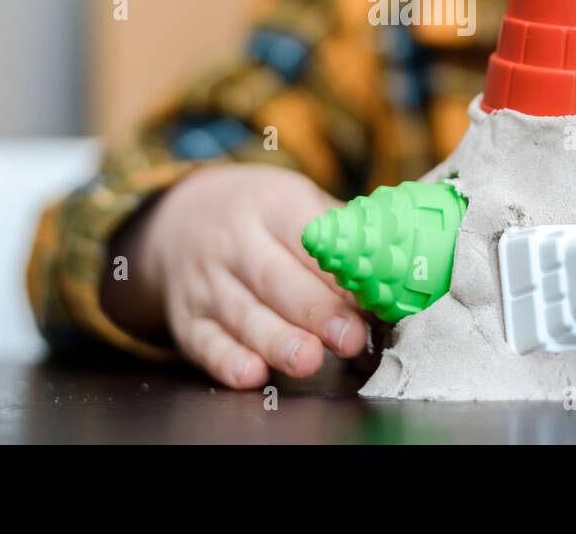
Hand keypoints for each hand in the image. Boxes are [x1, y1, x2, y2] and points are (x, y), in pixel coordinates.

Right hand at [103, 164, 368, 387]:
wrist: (179, 218)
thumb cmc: (260, 216)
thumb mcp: (296, 201)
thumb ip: (342, 232)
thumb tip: (397, 266)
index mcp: (271, 204)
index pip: (307, 235)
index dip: (339, 269)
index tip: (370, 295)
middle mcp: (233, 241)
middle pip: (275, 278)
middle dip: (315, 312)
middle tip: (351, 337)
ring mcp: (207, 283)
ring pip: (242, 315)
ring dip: (276, 341)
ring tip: (309, 360)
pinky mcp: (187, 319)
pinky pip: (205, 343)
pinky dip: (227, 361)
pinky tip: (252, 374)